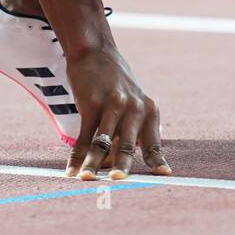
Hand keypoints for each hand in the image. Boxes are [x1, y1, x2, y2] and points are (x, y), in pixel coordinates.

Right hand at [64, 44, 170, 180]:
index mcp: (148, 110)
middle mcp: (134, 108)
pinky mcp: (91, 104)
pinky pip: (84, 136)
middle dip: (122, 167)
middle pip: (127, 145)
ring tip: (88, 180)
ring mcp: (112, 105)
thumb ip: (128, 131)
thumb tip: (114, 165)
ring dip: (93, 164)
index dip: (157, 160)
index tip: (163, 175)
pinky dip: (77, 155)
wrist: (95, 51)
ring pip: (103, 143)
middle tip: (118, 183)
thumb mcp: (131, 101)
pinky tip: (71, 170)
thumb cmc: (113, 82)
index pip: (153, 142)